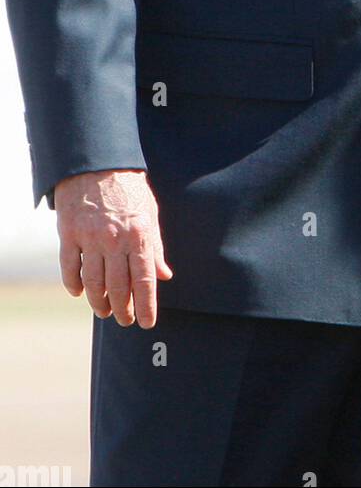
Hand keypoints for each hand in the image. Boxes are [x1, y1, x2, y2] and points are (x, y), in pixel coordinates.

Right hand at [55, 169, 172, 327]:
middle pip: (118, 287)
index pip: (144, 280)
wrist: (98, 164)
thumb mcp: (150, 213)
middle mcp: (115, 240)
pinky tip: (79, 293)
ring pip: (93, 283)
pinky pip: (70, 268)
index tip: (146, 323)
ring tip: (105, 311)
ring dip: (99, 302)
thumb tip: (164, 275)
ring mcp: (90, 238)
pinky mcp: (69, 234)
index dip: (145, 305)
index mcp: (139, 235)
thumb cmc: (129, 188)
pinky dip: (74, 285)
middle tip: (124, 320)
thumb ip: (155, 247)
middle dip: (123, 309)